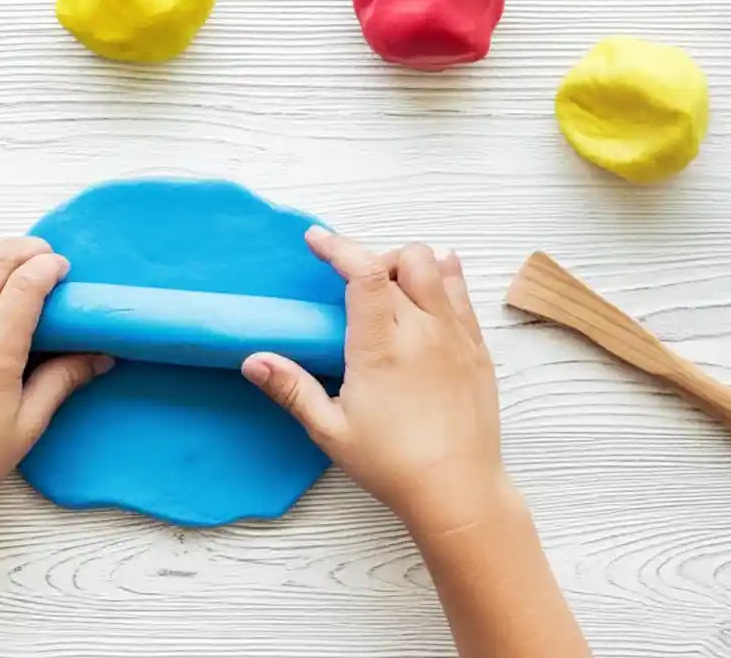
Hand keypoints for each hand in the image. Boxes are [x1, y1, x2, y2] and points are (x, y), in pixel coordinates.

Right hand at [242, 230, 510, 535]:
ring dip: (409, 265)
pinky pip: (463, 293)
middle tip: (353, 284)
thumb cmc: (391, 464)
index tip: (316, 240)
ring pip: (439, 266)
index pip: (364, 272)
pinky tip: (426, 298)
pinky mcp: (478, 349)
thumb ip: (292, 390)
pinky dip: (443, 280)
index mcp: (382, 347)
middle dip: (373, 258)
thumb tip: (253, 361)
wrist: (457, 490)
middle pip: (403, 259)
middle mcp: (423, 331)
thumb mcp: (331, 431)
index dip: (339, 247)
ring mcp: (456, 336)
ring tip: (391, 289)